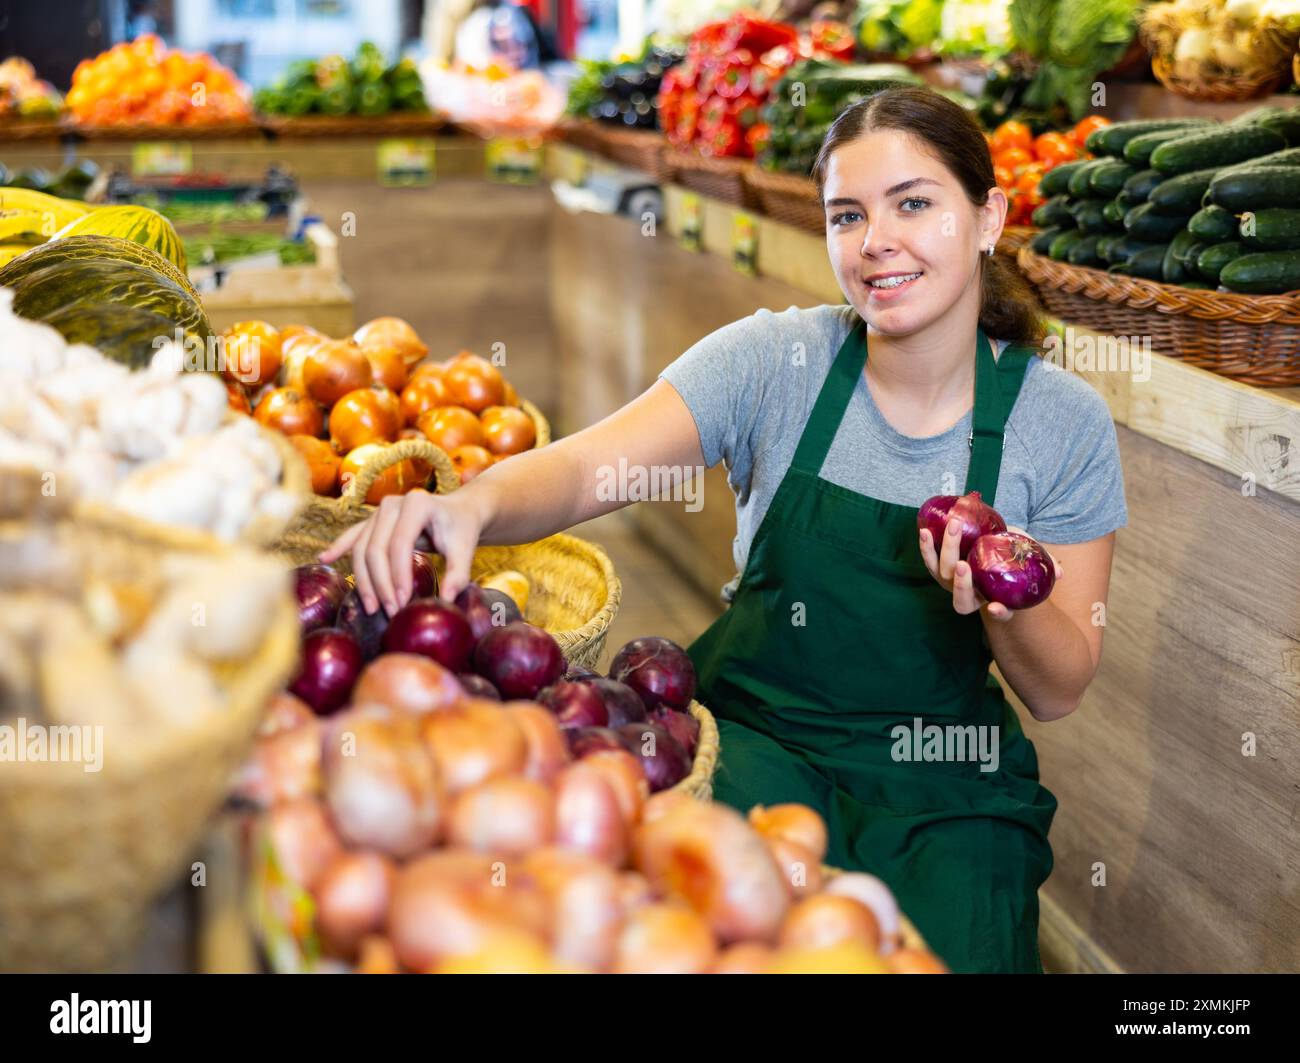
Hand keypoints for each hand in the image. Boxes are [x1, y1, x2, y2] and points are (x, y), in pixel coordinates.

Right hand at [319, 488, 484, 615]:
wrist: (457, 511)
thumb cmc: (461, 529)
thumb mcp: (465, 548)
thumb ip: (459, 573)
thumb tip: (446, 600)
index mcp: (417, 504)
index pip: (400, 545)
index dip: (398, 576)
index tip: (403, 602)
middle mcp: (393, 504)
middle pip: (376, 548)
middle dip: (380, 583)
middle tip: (389, 611)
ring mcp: (380, 511)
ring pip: (361, 548)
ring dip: (363, 580)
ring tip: (371, 607)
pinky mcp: (373, 521)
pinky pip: (353, 536)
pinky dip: (339, 547)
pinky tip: (325, 559)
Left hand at [918, 519, 1061, 622]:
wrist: (991, 548)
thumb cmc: (1011, 558)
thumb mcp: (1030, 559)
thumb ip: (1045, 564)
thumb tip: (1062, 572)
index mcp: (995, 599)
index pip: (999, 612)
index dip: (999, 613)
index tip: (998, 608)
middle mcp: (971, 595)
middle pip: (961, 597)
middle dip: (961, 583)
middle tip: (965, 563)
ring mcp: (952, 583)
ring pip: (942, 576)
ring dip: (942, 555)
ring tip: (945, 532)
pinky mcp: (940, 568)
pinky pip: (930, 561)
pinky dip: (926, 548)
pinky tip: (925, 530)